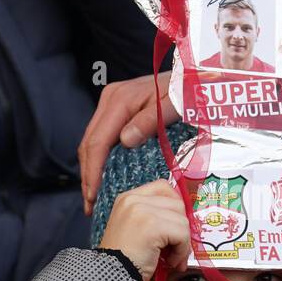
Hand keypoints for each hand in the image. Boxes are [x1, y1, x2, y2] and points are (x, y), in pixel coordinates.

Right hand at [78, 72, 178, 215]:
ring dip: (91, 170)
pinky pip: (102, 137)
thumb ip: (149, 122)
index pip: (98, 141)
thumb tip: (125, 141)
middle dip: (88, 176)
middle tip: (90, 204)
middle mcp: (110, 100)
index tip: (93, 196)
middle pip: (89, 143)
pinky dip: (99, 159)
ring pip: (92, 142)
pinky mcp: (117, 109)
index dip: (93, 171)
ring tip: (93, 197)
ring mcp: (112, 103)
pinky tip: (103, 177)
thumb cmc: (187, 90)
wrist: (193, 75)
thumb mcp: (174, 105)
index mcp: (120, 100)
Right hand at [98, 179, 190, 280]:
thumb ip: (155, 217)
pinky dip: (182, 250)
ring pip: (182, 219)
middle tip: (175, 248)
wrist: (111, 276)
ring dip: (183, 242)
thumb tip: (184, 218)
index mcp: (127, 198)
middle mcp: (133, 200)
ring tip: (171, 258)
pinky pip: (182, 233)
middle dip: (182, 227)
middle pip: (177, 203)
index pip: (163, 188)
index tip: (176, 227)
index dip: (176, 207)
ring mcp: (141, 210)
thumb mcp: (136, 229)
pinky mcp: (151, 225)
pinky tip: (169, 261)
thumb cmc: (125, 260)